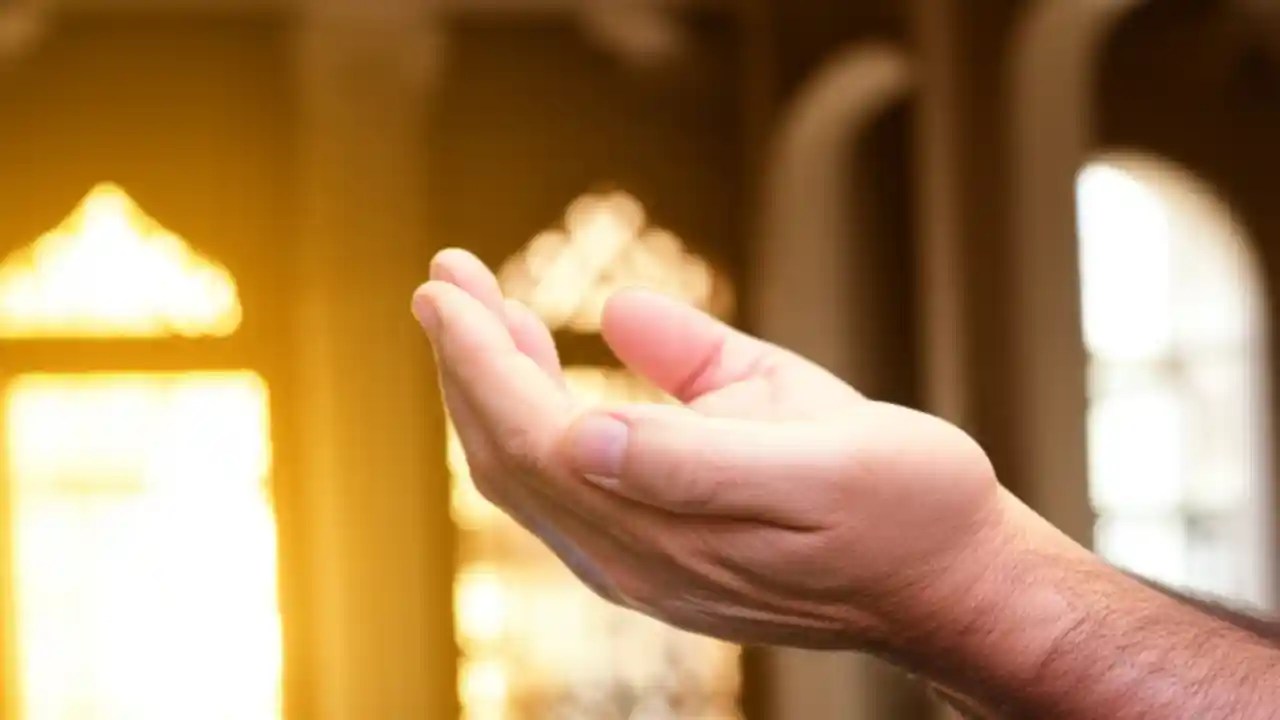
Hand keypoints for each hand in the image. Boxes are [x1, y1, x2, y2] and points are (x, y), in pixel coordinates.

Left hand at [413, 248, 1013, 650]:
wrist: (953, 584)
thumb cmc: (905, 503)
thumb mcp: (822, 452)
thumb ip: (698, 452)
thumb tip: (586, 426)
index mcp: (673, 527)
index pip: (535, 435)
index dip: (479, 359)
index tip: (445, 287)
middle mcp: (639, 562)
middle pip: (511, 455)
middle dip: (468, 362)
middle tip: (448, 280)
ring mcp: (644, 570)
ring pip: (528, 476)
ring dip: (491, 390)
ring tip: (482, 311)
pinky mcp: (659, 561)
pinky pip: (559, 490)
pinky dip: (528, 421)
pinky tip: (540, 374)